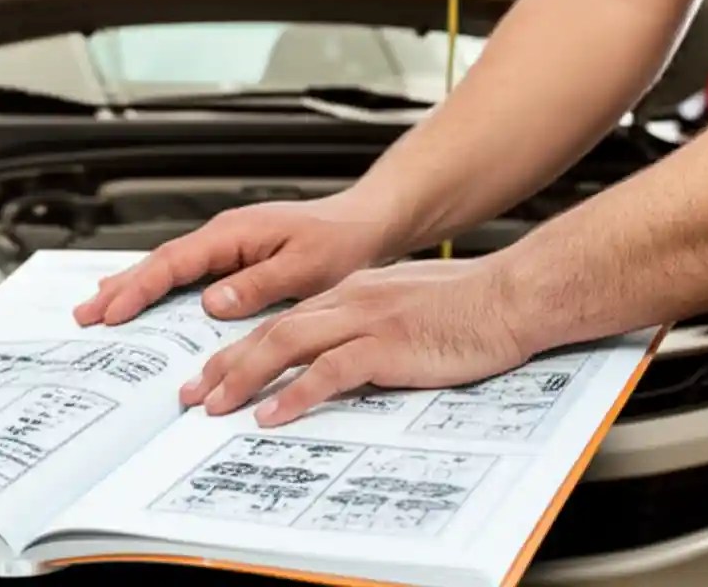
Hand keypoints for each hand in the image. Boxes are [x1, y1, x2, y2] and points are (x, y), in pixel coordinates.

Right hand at [73, 192, 391, 325]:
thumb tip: (212, 302)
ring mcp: (227, 244)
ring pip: (167, 266)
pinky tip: (140, 294)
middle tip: (84, 314)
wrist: (366, 223)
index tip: (112, 312)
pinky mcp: (234, 256)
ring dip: (131, 286)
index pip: (175, 263)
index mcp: (235, 233)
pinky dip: (156, 284)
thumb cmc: (343, 242)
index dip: (140, 289)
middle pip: (159, 263)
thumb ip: (258, 285)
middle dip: (120, 288)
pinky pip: (185, 272)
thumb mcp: (306, 268)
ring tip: (97, 307)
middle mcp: (224, 235)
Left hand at [180, 257, 536, 426]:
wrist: (513, 294)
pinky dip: (296, 393)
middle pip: (270, 332)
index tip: (212, 373)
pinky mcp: (388, 344)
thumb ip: (371, 326)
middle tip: (194, 394)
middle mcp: (349, 301)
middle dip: (224, 365)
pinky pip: (330, 370)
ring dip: (245, 376)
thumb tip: (346, 356)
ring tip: (217, 406)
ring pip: (287, 345)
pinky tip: (274, 414)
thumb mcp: (407, 307)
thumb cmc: (471, 306)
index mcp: (352, 293)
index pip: (282, 321)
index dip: (240, 348)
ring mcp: (366, 320)